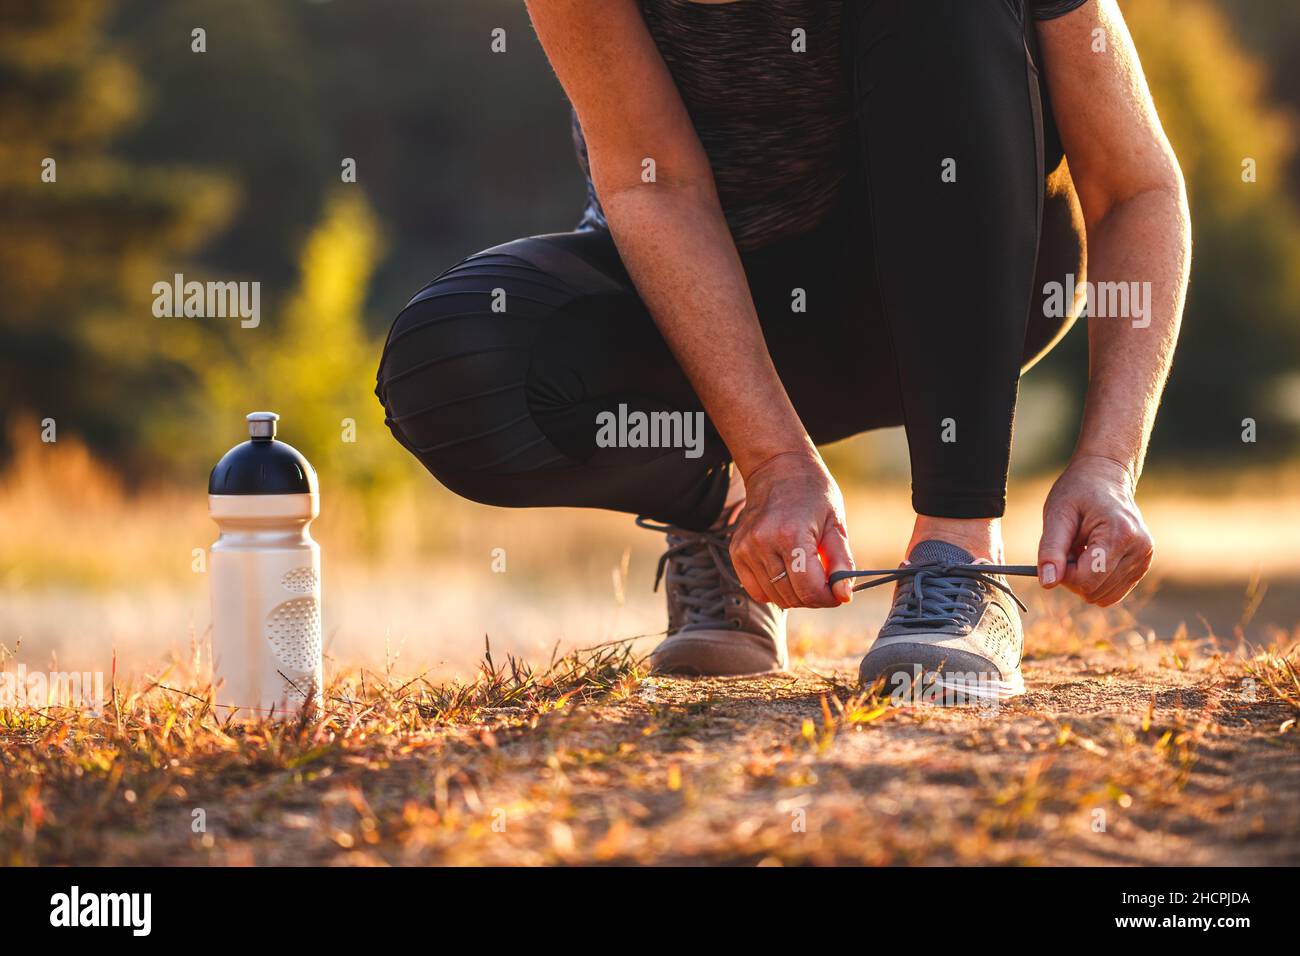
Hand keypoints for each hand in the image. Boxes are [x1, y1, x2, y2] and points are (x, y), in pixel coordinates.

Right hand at [730, 451, 854, 608]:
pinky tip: (785, 572)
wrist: (777, 469)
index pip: (809, 590)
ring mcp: (746, 548)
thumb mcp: (835, 523)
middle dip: (813, 597)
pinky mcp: (736, 552)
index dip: (828, 599)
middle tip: (824, 580)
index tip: (836, 592)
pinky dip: (774, 590)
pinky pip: (756, 590)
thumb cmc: (812, 493)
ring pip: (774, 597)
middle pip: (792, 597)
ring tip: (805, 572)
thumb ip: (842, 562)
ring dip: (794, 594)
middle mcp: (763, 543)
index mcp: (792, 534)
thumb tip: (844, 596)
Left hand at [1037, 454, 1153, 605]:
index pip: (1087, 580)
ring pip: (1104, 596)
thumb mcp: (1057, 514)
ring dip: (1084, 579)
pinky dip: (1096, 581)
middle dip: (1073, 577)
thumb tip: (1048, 583)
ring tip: (1082, 549)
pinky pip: (1112, 592)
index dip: (1064, 575)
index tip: (1056, 555)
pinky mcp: (1143, 565)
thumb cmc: (1078, 492)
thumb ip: (1051, 550)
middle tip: (1069, 549)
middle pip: (1094, 591)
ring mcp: (1145, 559)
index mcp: (1119, 534)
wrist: (1105, 477)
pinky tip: (1092, 556)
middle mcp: (1140, 549)